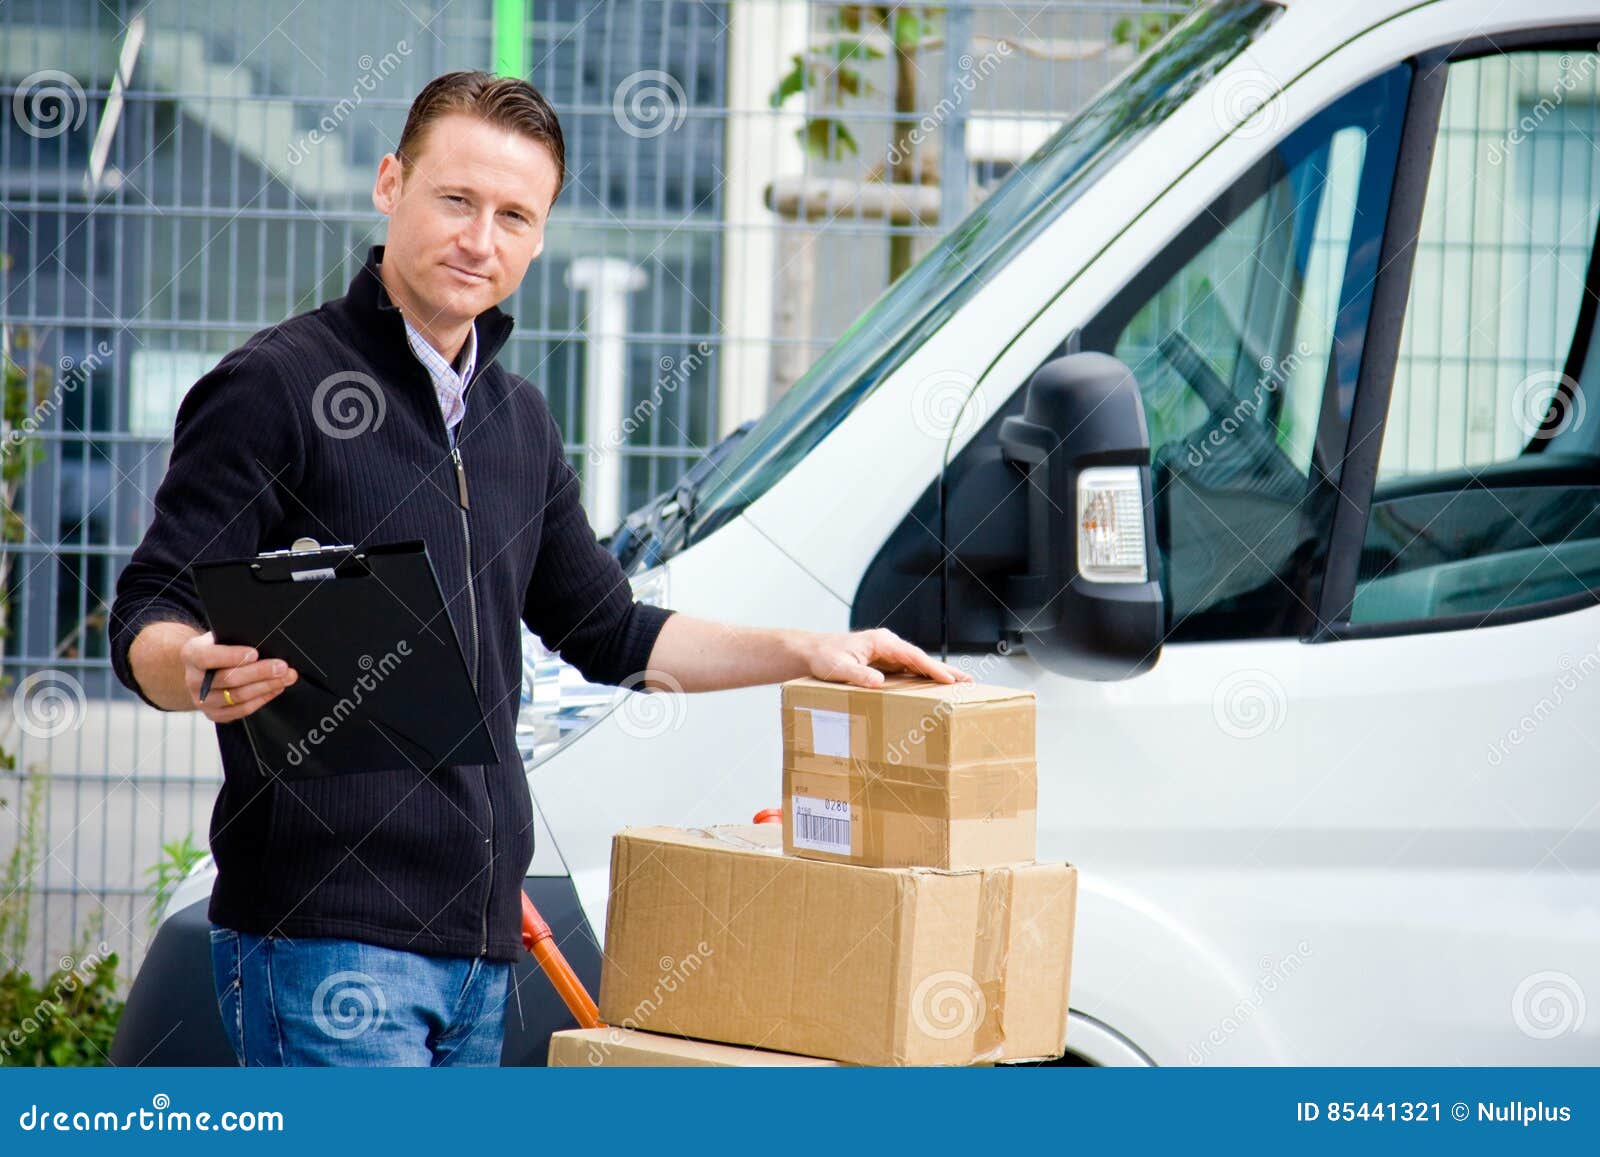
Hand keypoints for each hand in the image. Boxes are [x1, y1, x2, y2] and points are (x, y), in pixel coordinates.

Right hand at [180, 631, 297, 722]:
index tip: (255, 653)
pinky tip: (275, 689)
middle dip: (260, 672)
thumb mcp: (220, 637)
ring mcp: (202, 700)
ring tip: (285, 678)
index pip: (207, 657)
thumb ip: (235, 638)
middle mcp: (193, 680)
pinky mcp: (214, 714)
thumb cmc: (217, 648)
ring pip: (238, 696)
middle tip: (282, 667)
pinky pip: (241, 710)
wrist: (203, 669)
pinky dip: (262, 699)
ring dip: (266, 687)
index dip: (232, 656)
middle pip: (228, 679)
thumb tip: (263, 641)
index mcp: (191, 655)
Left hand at [802, 627, 973, 688]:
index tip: (950, 679)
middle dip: (944, 670)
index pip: (913, 656)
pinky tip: (933, 688)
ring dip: (936, 674)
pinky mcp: (884, 661)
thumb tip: (878, 682)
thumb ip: (857, 674)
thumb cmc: (823, 658)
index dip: (932, 668)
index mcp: (881, 642)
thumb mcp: (837, 667)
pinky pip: (908, 670)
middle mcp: (888, 644)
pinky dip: (922, 677)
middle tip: (968, 682)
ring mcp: (887, 652)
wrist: (812, 652)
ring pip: (917, 664)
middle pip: (922, 658)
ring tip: (958, 686)